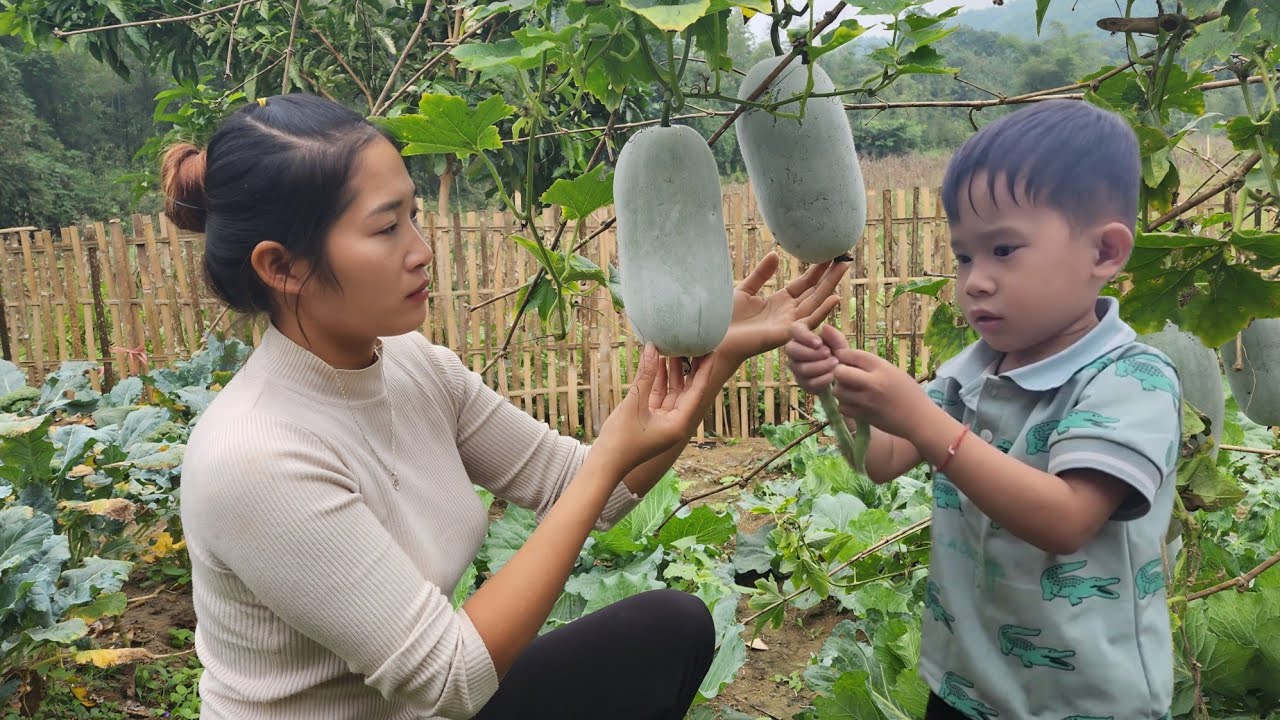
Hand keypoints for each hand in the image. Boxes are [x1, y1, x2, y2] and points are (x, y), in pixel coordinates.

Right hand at [594, 344, 714, 474]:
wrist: (604, 465)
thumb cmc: (620, 440)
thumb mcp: (634, 404)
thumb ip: (645, 376)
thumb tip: (652, 347)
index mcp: (679, 424)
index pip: (697, 391)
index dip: (703, 369)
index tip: (710, 350)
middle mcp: (676, 423)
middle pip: (688, 390)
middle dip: (690, 368)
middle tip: (695, 343)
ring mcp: (664, 422)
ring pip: (673, 392)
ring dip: (673, 372)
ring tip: (675, 347)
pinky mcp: (652, 420)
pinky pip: (660, 396)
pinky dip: (659, 381)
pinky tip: (658, 362)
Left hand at [716, 252, 848, 364]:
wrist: (715, 338)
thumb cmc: (725, 319)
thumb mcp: (745, 290)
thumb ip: (761, 274)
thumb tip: (775, 254)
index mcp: (779, 303)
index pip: (803, 284)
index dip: (816, 270)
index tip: (828, 255)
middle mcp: (788, 313)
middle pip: (814, 292)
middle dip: (829, 276)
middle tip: (843, 259)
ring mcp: (788, 324)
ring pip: (815, 303)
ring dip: (830, 287)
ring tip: (843, 269)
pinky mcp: (785, 334)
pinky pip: (807, 322)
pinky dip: (822, 311)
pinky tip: (834, 298)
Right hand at [784, 323, 848, 393]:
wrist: (840, 373)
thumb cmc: (837, 352)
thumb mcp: (839, 343)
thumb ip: (834, 336)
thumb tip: (824, 327)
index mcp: (801, 335)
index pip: (795, 330)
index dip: (805, 337)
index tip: (819, 342)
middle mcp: (793, 350)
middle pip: (792, 350)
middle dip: (812, 353)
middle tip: (828, 353)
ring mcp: (795, 367)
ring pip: (801, 368)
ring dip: (820, 366)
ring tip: (835, 363)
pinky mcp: (801, 382)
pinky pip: (808, 382)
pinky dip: (822, 379)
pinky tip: (832, 375)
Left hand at [828, 345, 936, 441]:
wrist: (920, 419)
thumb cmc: (909, 393)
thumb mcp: (894, 372)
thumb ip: (873, 366)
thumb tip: (848, 360)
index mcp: (882, 368)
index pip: (854, 355)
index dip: (843, 354)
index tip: (841, 356)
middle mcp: (873, 383)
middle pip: (840, 372)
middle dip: (839, 372)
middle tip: (845, 376)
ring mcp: (867, 401)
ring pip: (838, 391)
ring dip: (841, 389)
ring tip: (850, 390)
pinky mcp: (864, 416)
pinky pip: (843, 407)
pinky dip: (845, 405)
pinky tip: (854, 403)